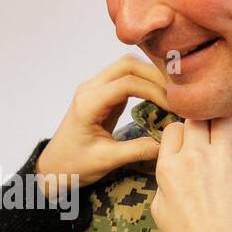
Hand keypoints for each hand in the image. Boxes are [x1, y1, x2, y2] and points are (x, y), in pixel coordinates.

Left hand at [35, 55, 168, 191]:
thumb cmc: (74, 165)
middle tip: (178, 95)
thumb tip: (167, 143)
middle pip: (128, 65)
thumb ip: (137, 150)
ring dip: (151, 76)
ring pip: (127, 67)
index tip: (172, 107)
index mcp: (88, 103)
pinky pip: (126, 78)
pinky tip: (160, 98)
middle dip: (155, 76)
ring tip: (172, 95)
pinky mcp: (102, 93)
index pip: (127, 83)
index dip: (154, 91)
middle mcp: (90, 89)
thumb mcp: (107, 161)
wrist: (54, 167)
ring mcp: (95, 88)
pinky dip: (145, 83)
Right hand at [150, 115, 231, 231]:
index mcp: (168, 167)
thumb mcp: (160, 211)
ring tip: (226, 141)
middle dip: (202, 122)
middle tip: (208, 135)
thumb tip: (172, 169)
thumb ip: (164, 182)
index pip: (173, 128)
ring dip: (224, 127)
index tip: (187, 143)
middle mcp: (195, 157)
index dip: (181, 134)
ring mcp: (224, 160)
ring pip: (225, 120)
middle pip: (198, 116)